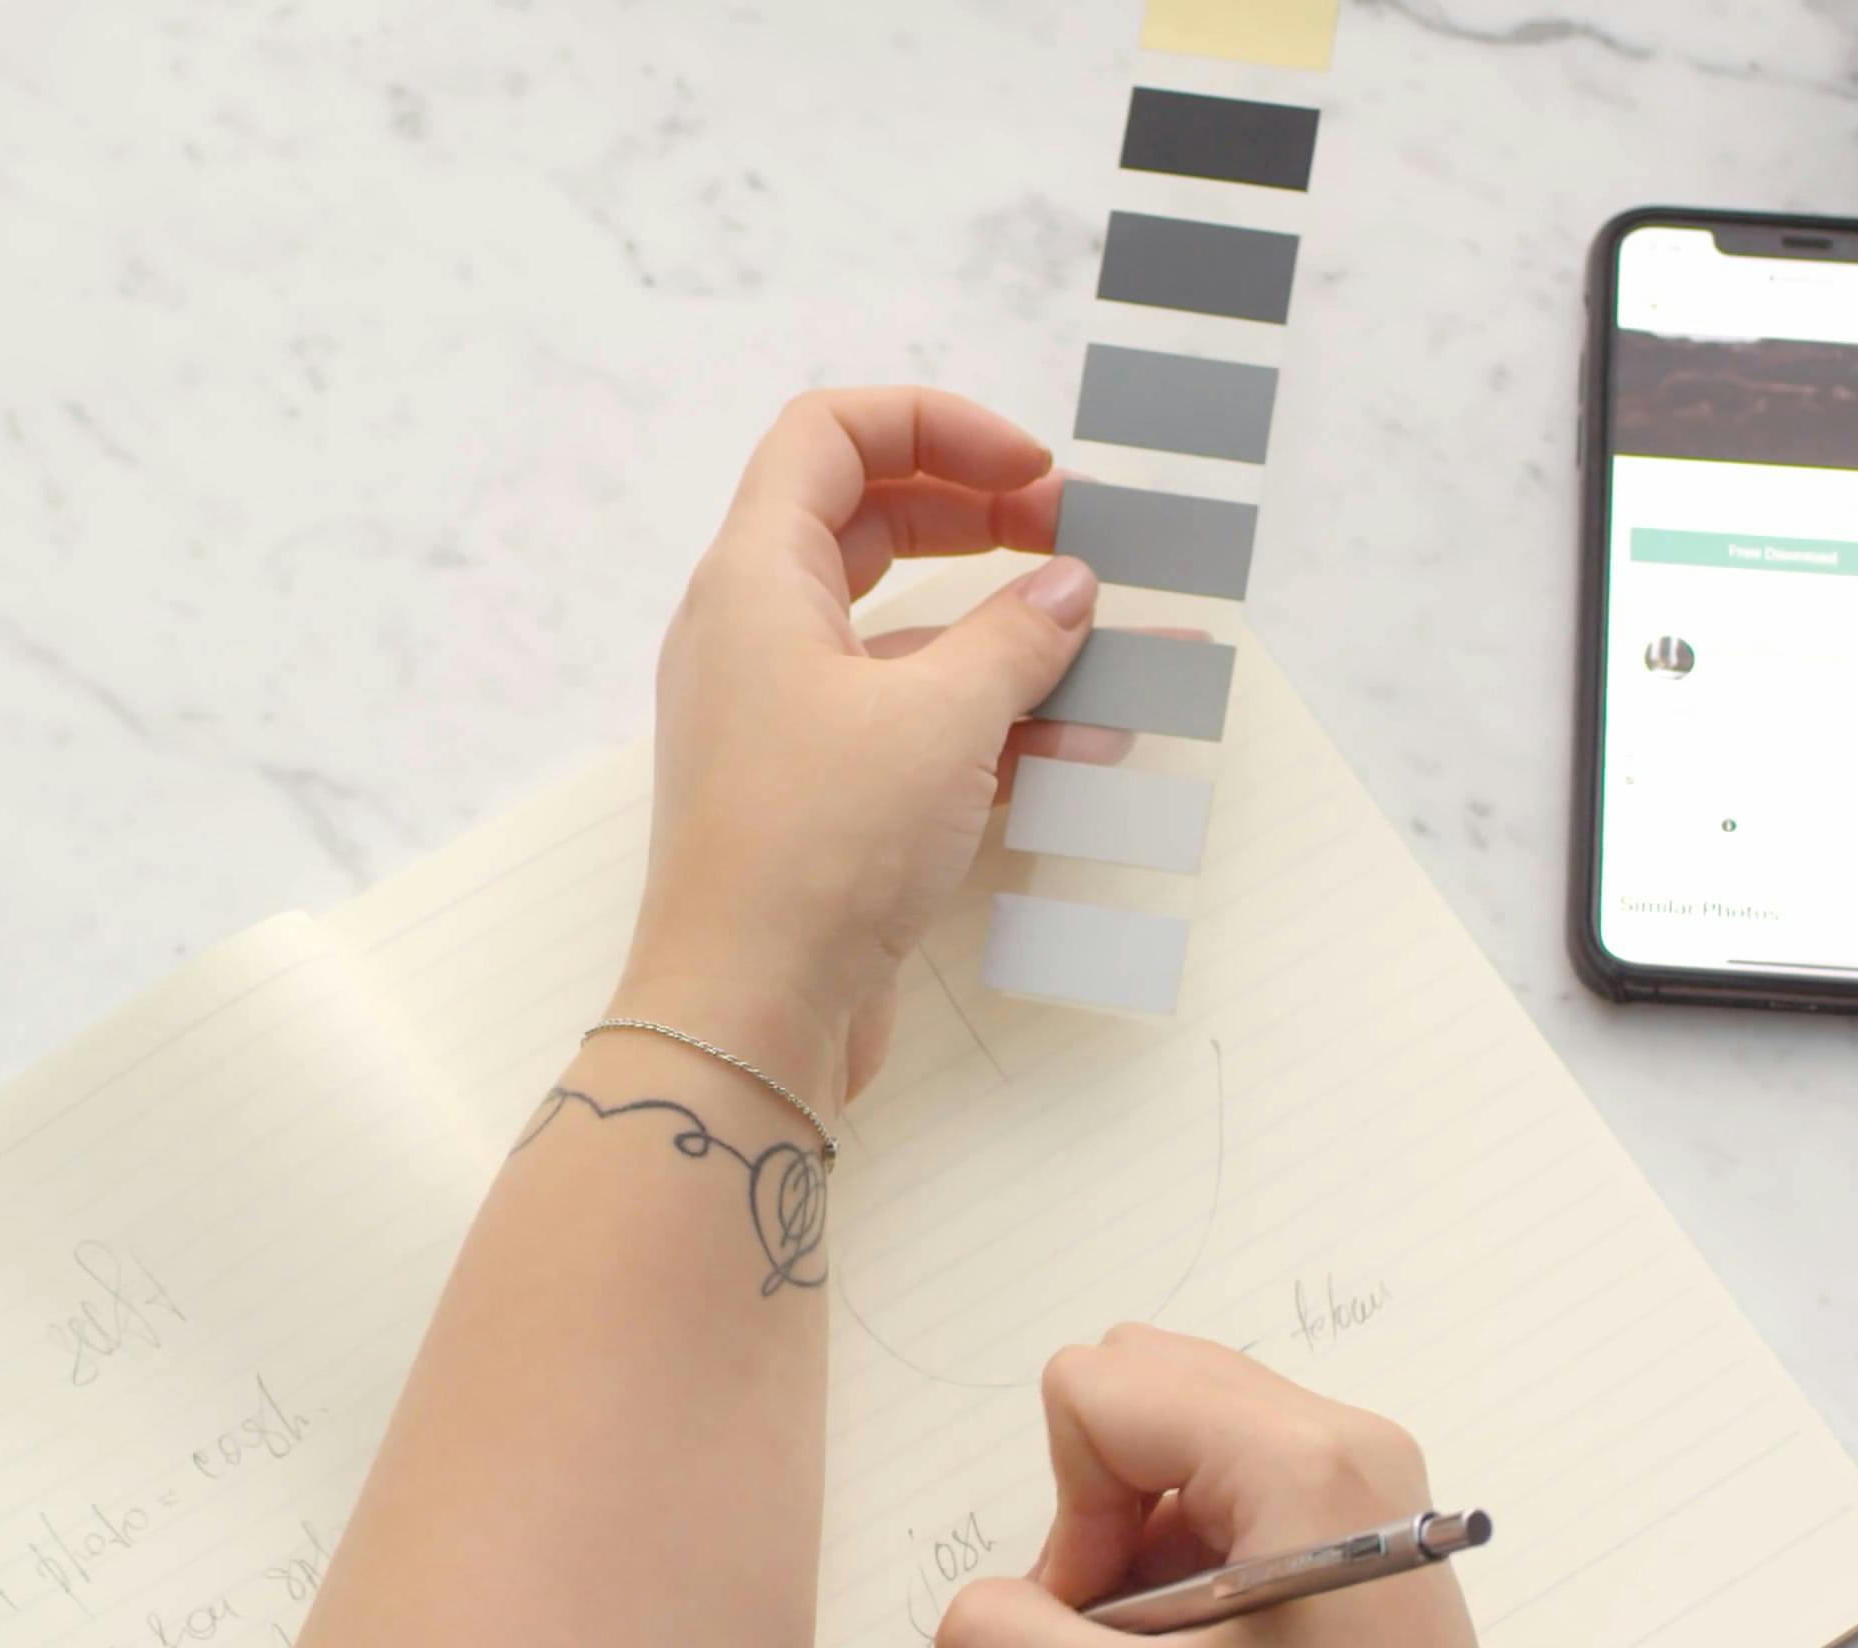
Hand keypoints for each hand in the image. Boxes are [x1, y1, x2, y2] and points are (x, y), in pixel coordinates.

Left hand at [622, 388, 1113, 1110]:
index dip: (938, 425)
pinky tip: (1083, 746)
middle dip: (983, 518)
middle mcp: (757, 633)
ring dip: (1005, 632)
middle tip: (1077, 541)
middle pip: (870, 521)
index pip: (831, 434)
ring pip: (904, 634)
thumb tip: (1068, 590)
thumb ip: (1017, 639)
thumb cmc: (816, 848)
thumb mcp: (941, 720)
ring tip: (1110, 648)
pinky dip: (990, 720)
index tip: (1033, 472)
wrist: (746, 1012)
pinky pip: (913, 723)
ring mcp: (786, 717)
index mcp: (755, 578)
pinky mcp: (820, 796)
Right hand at [934, 1327, 1564, 1647]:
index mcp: (1296, 1455)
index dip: (1064, 1518)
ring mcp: (1354, 1492)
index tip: (1096, 1637)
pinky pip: (1223, 1534)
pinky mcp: (1356, 1547)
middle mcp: (1336, 1442)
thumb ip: (1007, 1646)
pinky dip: (1174, 1624)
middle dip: (1087, 1549)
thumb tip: (983, 1610)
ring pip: (1172, 1484)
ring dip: (1122, 1607)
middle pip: (1139, 1412)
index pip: (1099, 1393)